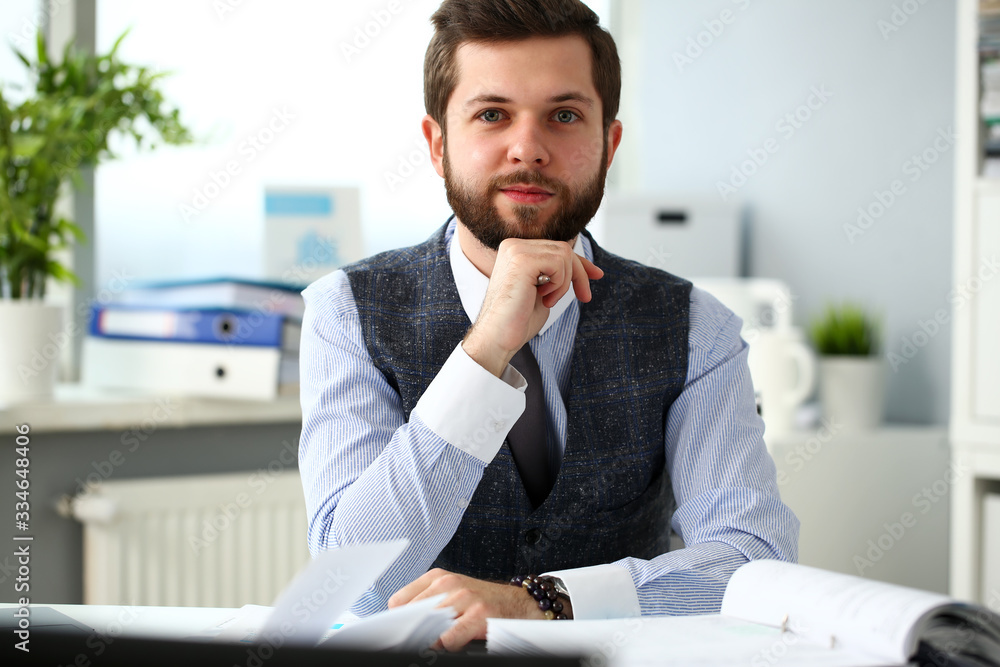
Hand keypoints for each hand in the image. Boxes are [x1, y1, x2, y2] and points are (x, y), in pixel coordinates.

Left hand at [387, 568, 541, 650]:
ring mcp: (464, 597)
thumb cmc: (482, 602)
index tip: (399, 632)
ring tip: (434, 644)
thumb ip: (427, 603)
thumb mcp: (452, 594)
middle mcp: (449, 584)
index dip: (399, 620)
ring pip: (429, 624)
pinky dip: (446, 646)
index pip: (399, 601)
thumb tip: (401, 624)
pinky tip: (453, 645)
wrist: (519, 603)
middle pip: (412, 614)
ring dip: (429, 639)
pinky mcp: (478, 614)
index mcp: (438, 577)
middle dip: (412, 631)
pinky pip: (449, 638)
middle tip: (415, 641)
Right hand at [463, 238, 603, 375]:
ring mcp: (516, 250)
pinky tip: (544, 298)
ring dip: (564, 283)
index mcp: (516, 251)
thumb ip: (555, 274)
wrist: (498, 337)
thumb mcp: (543, 291)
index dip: (580, 262)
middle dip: (579, 274)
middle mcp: (513, 245)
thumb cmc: (518, 320)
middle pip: (564, 249)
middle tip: (584, 297)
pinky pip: (559, 262)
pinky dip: (559, 284)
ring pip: (564, 254)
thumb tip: (583, 266)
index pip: (556, 249)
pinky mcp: (522, 259)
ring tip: (548, 300)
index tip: (597, 275)